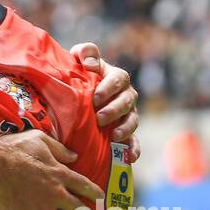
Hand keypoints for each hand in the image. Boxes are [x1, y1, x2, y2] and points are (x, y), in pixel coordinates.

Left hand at [71, 42, 139, 161]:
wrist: (75, 94)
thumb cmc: (78, 74)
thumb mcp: (78, 59)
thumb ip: (85, 52)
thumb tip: (91, 63)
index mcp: (115, 77)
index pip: (119, 78)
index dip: (109, 88)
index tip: (95, 98)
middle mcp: (125, 96)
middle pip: (127, 101)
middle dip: (114, 110)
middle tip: (99, 118)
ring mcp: (127, 115)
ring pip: (133, 121)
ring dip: (125, 129)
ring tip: (113, 136)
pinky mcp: (126, 133)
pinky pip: (134, 142)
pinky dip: (134, 149)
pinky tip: (130, 157)